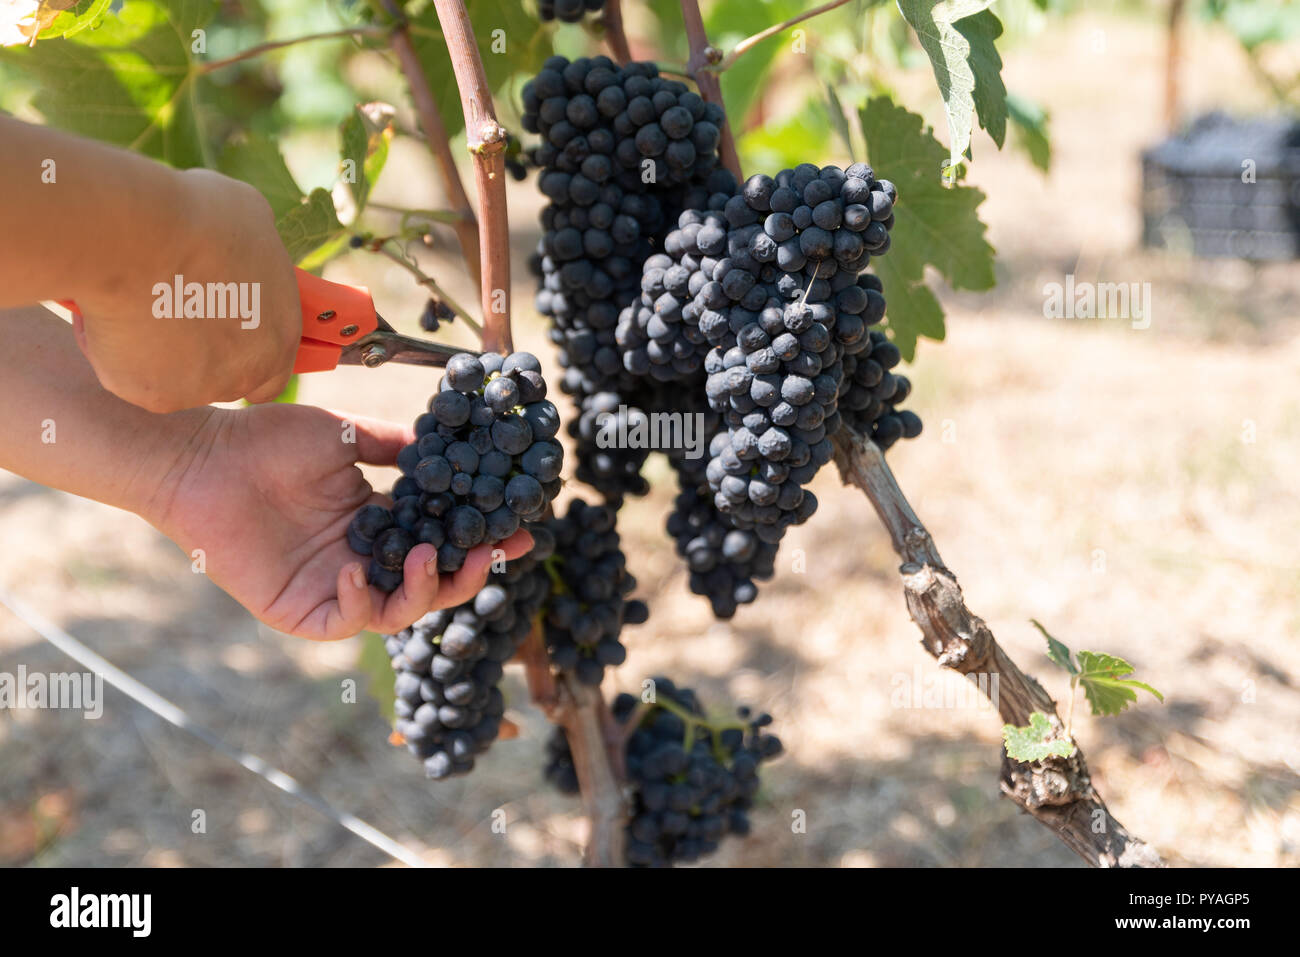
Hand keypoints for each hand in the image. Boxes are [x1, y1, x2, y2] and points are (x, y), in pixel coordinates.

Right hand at [72, 169, 300, 412]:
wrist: (140, 236)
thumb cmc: (199, 219)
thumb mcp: (252, 221)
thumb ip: (255, 254)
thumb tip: (241, 245)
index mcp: (280, 337)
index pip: (273, 373)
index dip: (247, 355)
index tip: (221, 333)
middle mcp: (245, 373)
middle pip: (221, 377)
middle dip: (197, 352)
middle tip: (169, 312)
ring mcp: (197, 389)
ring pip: (171, 376)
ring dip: (154, 349)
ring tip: (133, 300)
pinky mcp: (149, 393)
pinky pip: (126, 373)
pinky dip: (111, 347)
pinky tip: (104, 309)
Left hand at [141, 402, 533, 639]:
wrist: (205, 456)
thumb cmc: (268, 440)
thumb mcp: (346, 437)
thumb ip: (394, 445)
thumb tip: (444, 446)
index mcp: (374, 522)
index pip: (440, 540)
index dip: (480, 539)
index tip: (523, 529)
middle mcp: (360, 559)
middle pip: (429, 585)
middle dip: (467, 574)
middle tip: (490, 554)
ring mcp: (331, 588)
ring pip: (396, 612)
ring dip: (422, 590)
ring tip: (429, 556)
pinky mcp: (299, 611)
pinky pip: (344, 622)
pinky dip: (358, 603)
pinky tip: (354, 571)